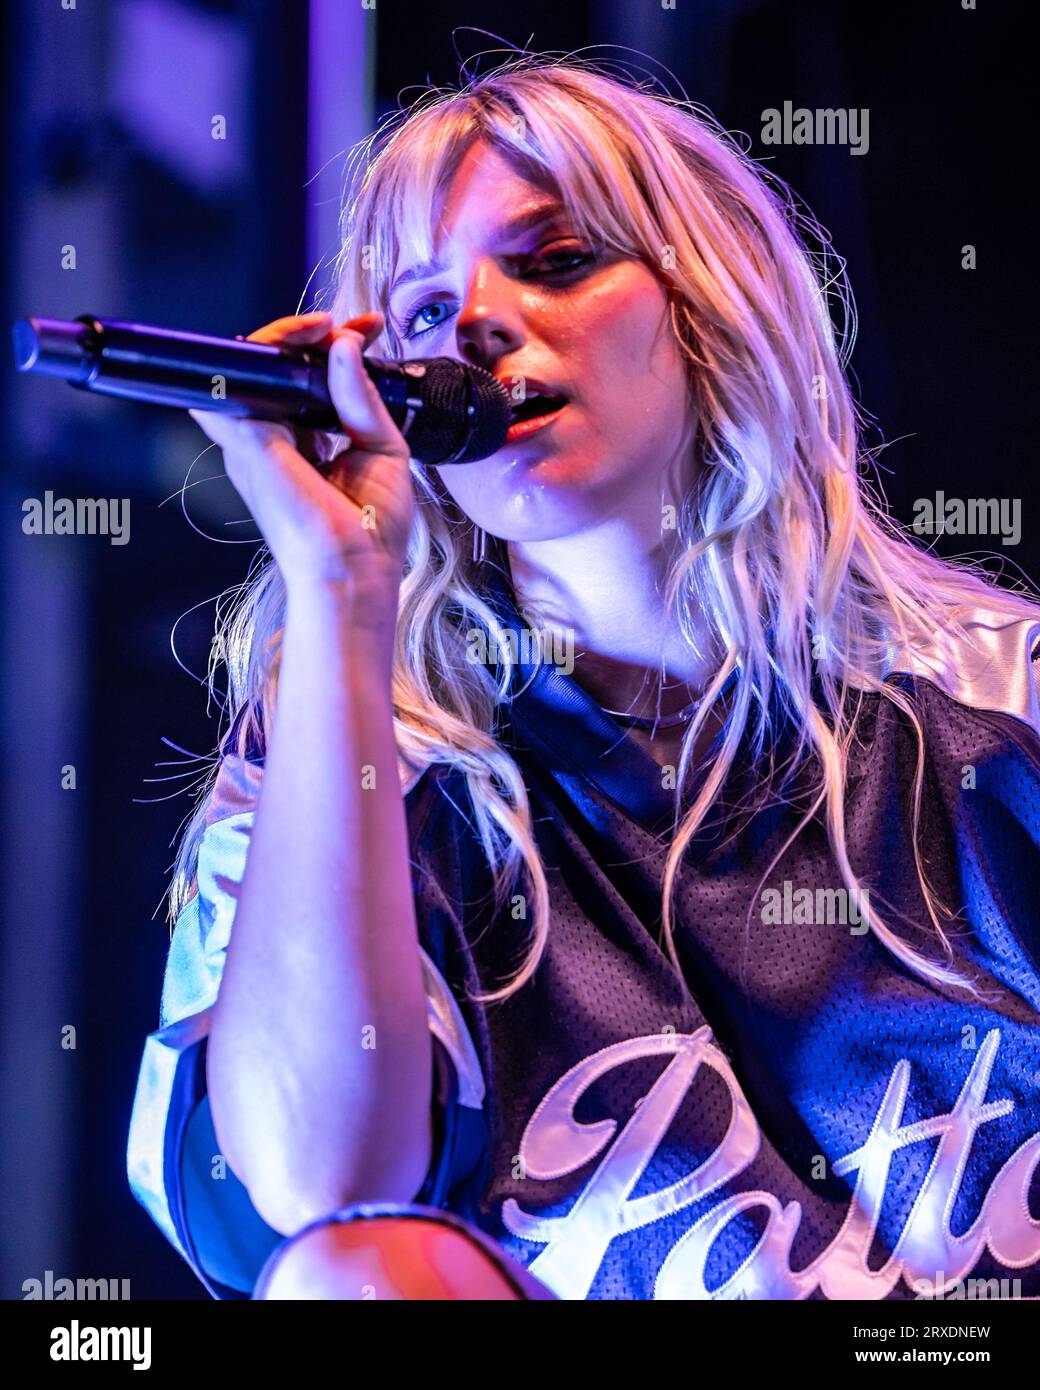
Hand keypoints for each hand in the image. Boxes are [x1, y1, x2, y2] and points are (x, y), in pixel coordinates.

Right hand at [188, 311, 414, 602]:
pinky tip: (304, 338)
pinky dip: (271, 350)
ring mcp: (255, 439)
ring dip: (289, 335)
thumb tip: (346, 346)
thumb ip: (361, 397)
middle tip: (355, 325)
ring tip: (327, 326)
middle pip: (277, 370)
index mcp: (303, 444)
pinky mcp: (247, 441)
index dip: (332, 348)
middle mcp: (274, 440)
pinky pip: (241, 378)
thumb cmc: (371, 527)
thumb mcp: (381, 448)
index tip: (370, 329)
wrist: (356, 567)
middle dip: (311, 334)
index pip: (305, 383)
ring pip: (254, 366)